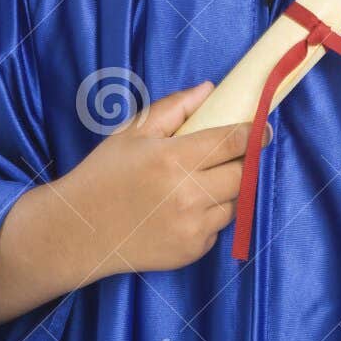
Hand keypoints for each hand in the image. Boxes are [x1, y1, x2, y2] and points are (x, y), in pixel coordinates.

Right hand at [52, 80, 270, 282]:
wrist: (78, 233)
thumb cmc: (104, 175)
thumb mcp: (132, 132)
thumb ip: (174, 108)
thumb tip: (210, 90)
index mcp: (173, 159)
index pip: (231, 142)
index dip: (253, 133)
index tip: (262, 129)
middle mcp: (188, 194)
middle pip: (241, 174)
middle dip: (242, 162)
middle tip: (232, 156)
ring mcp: (192, 227)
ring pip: (233, 203)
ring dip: (224, 191)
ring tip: (196, 184)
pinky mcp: (191, 251)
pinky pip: (217, 228)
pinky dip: (208, 217)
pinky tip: (181, 211)